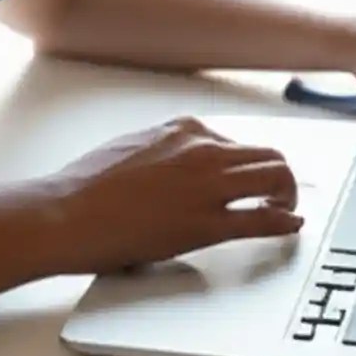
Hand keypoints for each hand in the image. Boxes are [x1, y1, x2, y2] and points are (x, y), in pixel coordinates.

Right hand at [45, 117, 301, 273]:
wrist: (65, 212)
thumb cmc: (85, 186)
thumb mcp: (131, 147)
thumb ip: (164, 150)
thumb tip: (176, 165)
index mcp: (183, 130)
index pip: (235, 142)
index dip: (248, 163)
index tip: (252, 177)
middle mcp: (202, 150)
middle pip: (266, 155)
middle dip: (279, 175)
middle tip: (279, 194)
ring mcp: (207, 186)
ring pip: (274, 178)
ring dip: (287, 195)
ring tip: (284, 209)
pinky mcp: (206, 223)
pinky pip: (262, 219)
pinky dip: (284, 221)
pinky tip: (291, 225)